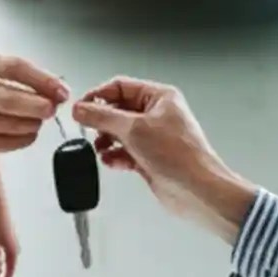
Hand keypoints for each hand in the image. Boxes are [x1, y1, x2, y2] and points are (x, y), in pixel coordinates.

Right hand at [0, 53, 67, 153]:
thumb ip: (17, 77)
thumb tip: (57, 90)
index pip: (16, 67)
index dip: (44, 80)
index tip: (63, 91)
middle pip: (12, 100)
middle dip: (40, 107)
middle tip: (52, 110)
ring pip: (10, 124)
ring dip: (33, 125)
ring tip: (38, 121)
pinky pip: (3, 144)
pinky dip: (22, 140)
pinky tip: (28, 134)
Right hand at [71, 76, 256, 242]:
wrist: (196, 190)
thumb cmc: (180, 156)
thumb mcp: (134, 129)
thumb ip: (102, 117)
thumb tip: (81, 109)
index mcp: (160, 97)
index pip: (121, 86)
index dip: (98, 95)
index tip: (81, 107)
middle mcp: (157, 115)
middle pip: (118, 110)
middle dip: (102, 121)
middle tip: (87, 128)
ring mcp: (154, 137)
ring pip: (119, 132)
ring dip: (106, 140)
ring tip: (100, 147)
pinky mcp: (150, 158)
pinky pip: (124, 152)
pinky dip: (115, 156)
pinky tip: (110, 160)